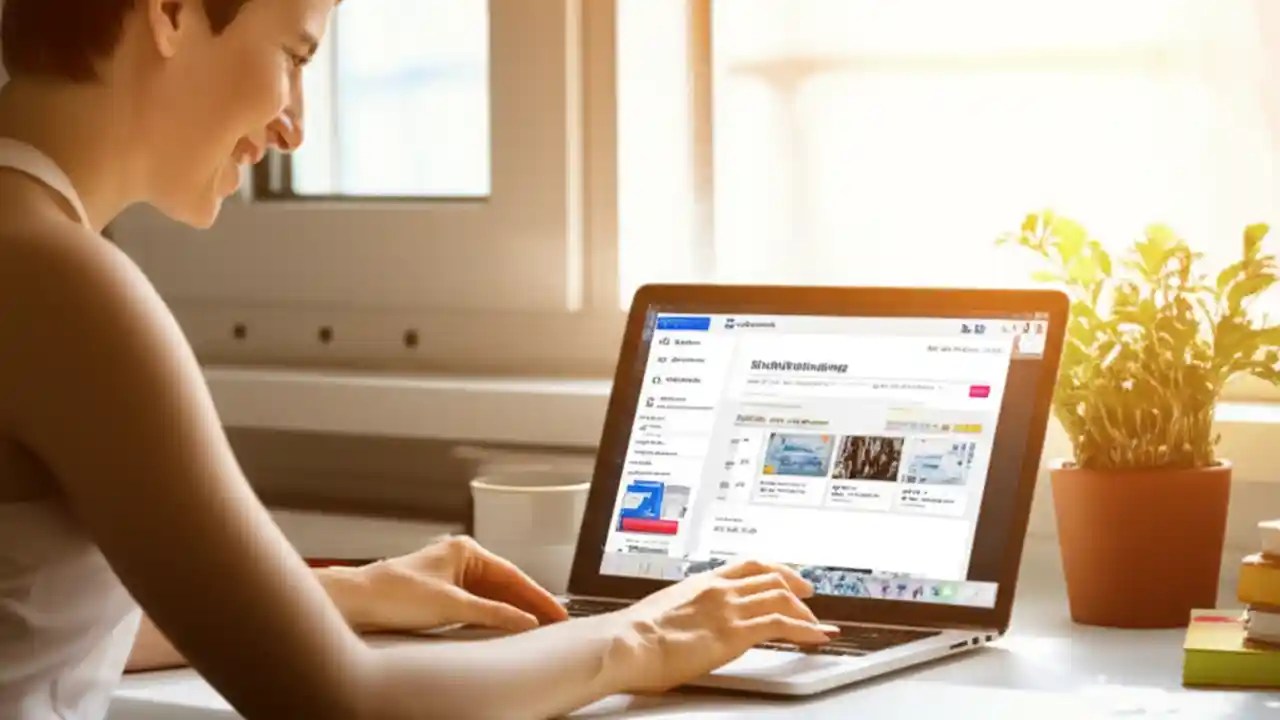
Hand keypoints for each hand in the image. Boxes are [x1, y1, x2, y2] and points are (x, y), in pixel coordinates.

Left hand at [332, 536, 568, 633]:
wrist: (357, 602)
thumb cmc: (394, 594)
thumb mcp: (451, 605)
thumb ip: (492, 613)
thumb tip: (526, 621)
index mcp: (466, 551)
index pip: (513, 575)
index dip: (538, 597)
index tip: (558, 614)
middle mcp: (460, 559)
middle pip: (505, 585)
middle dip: (529, 604)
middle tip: (555, 624)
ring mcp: (451, 577)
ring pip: (492, 596)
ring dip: (512, 611)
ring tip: (535, 629)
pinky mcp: (441, 595)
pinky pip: (477, 605)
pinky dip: (493, 616)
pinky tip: (503, 629)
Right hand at [608, 559, 837, 693]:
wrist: (627, 643)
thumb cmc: (635, 635)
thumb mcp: (664, 613)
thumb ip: (685, 613)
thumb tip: (687, 625)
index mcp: (702, 582)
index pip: (748, 565)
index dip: (775, 569)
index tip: (788, 577)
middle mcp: (720, 589)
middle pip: (771, 578)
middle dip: (796, 587)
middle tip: (810, 598)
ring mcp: (729, 609)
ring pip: (782, 597)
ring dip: (805, 612)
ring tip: (816, 624)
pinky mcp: (736, 632)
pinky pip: (782, 624)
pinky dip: (805, 629)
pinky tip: (816, 636)